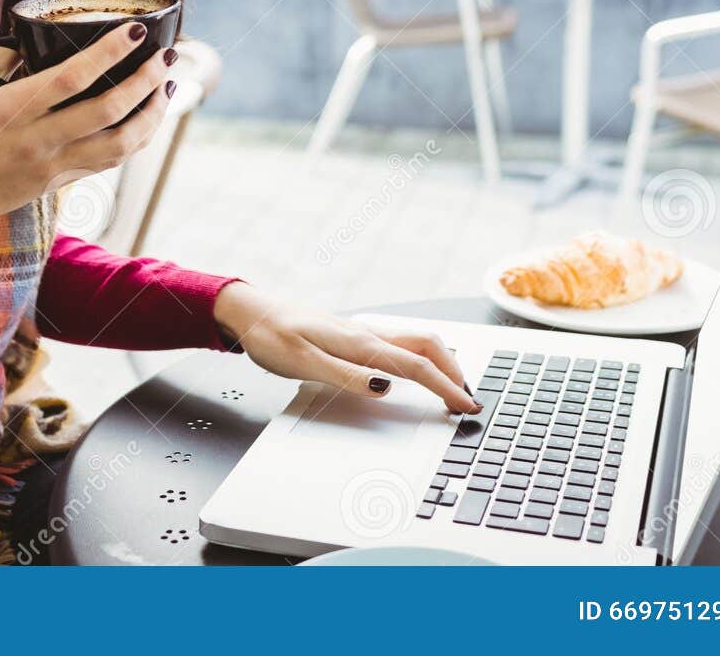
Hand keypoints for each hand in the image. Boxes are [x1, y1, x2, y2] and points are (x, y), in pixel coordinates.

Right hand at [0, 21, 175, 256]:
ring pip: (120, 143)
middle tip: (166, 57)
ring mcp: (53, 165)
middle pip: (107, 110)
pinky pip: (110, 160)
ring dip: (151, 114)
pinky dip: (136, 138)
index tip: (136, 30)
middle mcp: (37, 138)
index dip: (110, 52)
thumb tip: (39, 29)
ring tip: (166, 87)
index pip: (72, 77)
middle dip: (145, 81)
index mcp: (12, 109)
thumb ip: (8, 58)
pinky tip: (147, 117)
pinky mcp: (61, 182)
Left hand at [211, 282, 479, 414]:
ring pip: (415, 342)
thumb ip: (344, 376)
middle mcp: (366, 334)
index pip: (415, 366)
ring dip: (441, 362)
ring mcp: (361, 333)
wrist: (250, 312)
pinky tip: (417, 370)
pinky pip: (399, 344)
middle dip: (454, 372)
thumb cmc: (272, 335)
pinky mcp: (352, 336)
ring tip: (453, 386)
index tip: (466, 407)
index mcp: (358, 342)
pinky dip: (421, 358)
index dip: (445, 387)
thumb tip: (386, 388)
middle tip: (469, 400)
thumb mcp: (302, 362)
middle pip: (427, 346)